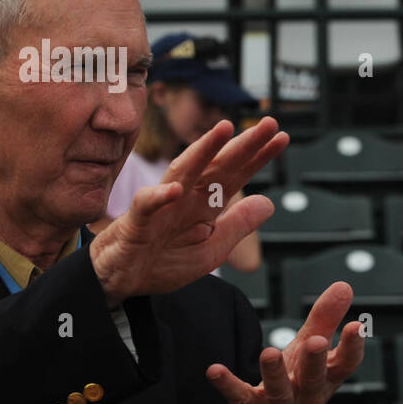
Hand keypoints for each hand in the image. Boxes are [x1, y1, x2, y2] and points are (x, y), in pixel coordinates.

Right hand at [91, 117, 285, 307]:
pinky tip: (176, 189)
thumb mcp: (211, 250)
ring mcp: (161, 207)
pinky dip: (160, 196)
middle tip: (270, 123)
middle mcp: (185, 198)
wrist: (120, 280)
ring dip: (203, 151)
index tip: (282, 138)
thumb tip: (269, 202)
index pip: (236, 176)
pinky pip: (147, 206)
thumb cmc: (162, 260)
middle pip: (217, 167)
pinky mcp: (137, 223)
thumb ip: (237, 226)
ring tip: (224, 130)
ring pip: (183, 172)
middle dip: (243, 144)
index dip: (258, 157)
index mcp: (204, 205)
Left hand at [208, 280, 364, 403]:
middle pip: (314, 379)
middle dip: (315, 361)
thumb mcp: (312, 350)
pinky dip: (228, 384)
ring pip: (279, 390)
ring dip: (274, 373)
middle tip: (316, 342)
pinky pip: (239, 396)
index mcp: (327, 379)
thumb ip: (326, 318)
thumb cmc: (298, 383)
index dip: (353, 346)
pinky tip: (215, 370)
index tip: (357, 326)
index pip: (345, 364)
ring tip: (269, 352)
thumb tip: (344, 286)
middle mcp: (307, 394)